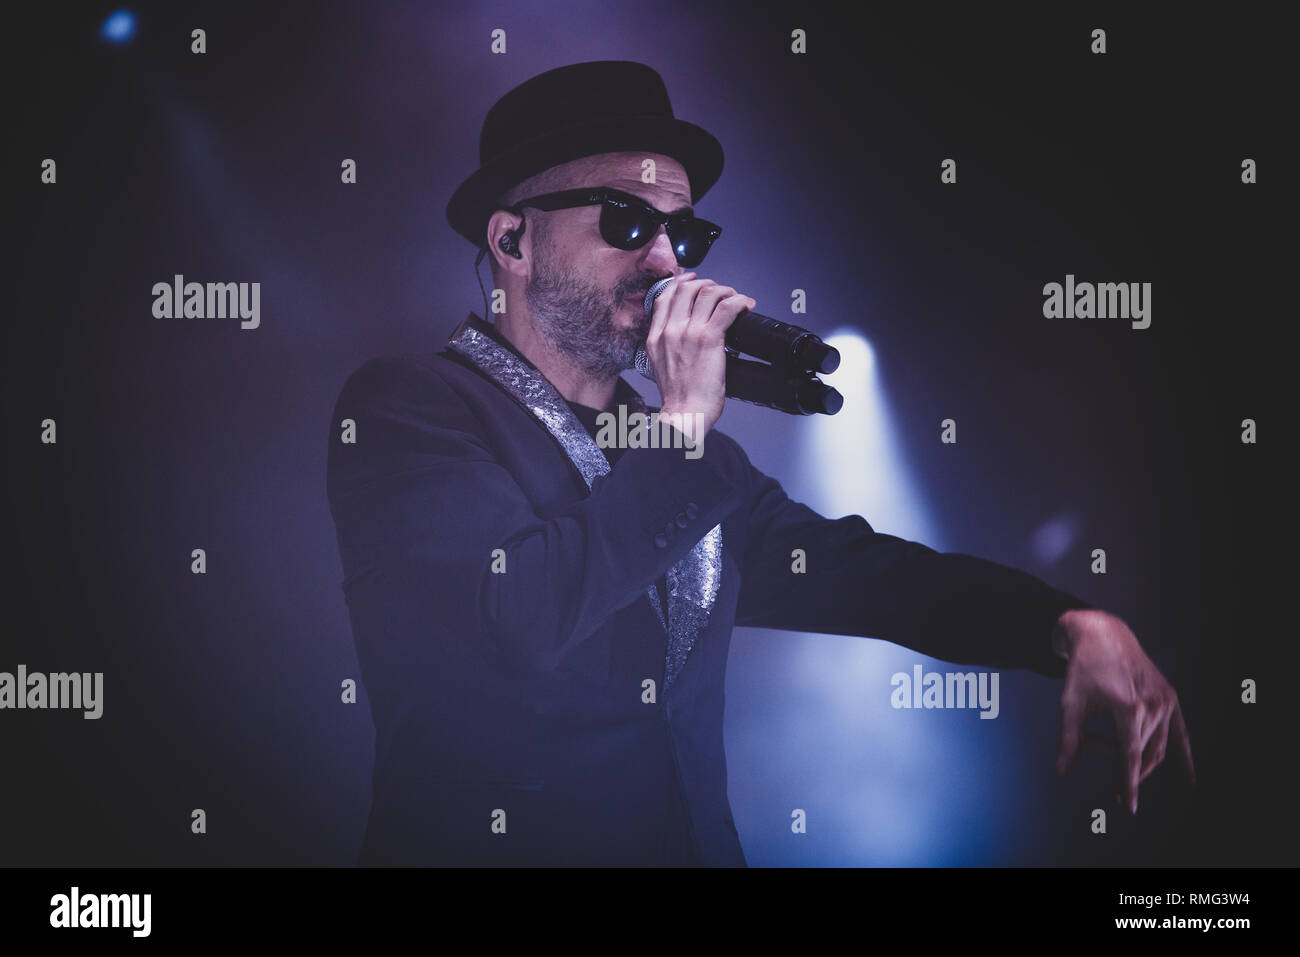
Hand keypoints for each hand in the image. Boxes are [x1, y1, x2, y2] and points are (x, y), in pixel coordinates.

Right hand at [643, 273, 754, 444]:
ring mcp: (689, 333)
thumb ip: (667, 344)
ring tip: (736, 300)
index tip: (693, 281)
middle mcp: (670, 330)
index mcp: (656, 336)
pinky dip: (740, 302)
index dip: (682, 283)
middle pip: (687, 288)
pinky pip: (727, 308)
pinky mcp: (709, 339)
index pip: (665, 296)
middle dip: (707, 284)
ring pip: (709, 293)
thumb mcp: (660, 365)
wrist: (684, 415)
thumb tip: (681, 334)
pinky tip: (746, 306)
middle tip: (720, 292)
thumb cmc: (678, 397)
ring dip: (726, 291)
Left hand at [1053, 608, 1194, 813]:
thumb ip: (1069, 739)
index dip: (1128, 783)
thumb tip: (1060, 770)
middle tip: (1095, 759)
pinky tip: (1191, 779)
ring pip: (1156, 745)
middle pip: (1141, 752)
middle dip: (1119, 763)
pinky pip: (1181, 732)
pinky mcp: (1170, 697)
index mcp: (1128, 706)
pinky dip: (1184, 755)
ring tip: (1108, 749)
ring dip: (1136, 756)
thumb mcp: (1071, 703)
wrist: (1102, 634)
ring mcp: (1165, 700)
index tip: (1127, 805)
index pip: (1130, 756)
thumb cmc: (1084, 667)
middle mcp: (1152, 704)